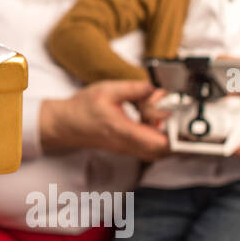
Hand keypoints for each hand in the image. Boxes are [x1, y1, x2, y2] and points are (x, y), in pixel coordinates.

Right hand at [40, 80, 169, 160]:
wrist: (66, 124)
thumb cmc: (83, 109)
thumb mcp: (108, 90)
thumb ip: (134, 88)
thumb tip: (156, 88)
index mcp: (124, 130)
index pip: (159, 142)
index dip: (174, 131)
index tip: (174, 115)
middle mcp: (127, 144)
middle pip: (164, 151)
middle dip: (173, 133)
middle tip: (168, 114)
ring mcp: (127, 149)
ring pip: (158, 152)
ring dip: (164, 136)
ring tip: (157, 117)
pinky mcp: (126, 149)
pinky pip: (149, 150)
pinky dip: (155, 138)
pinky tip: (149, 121)